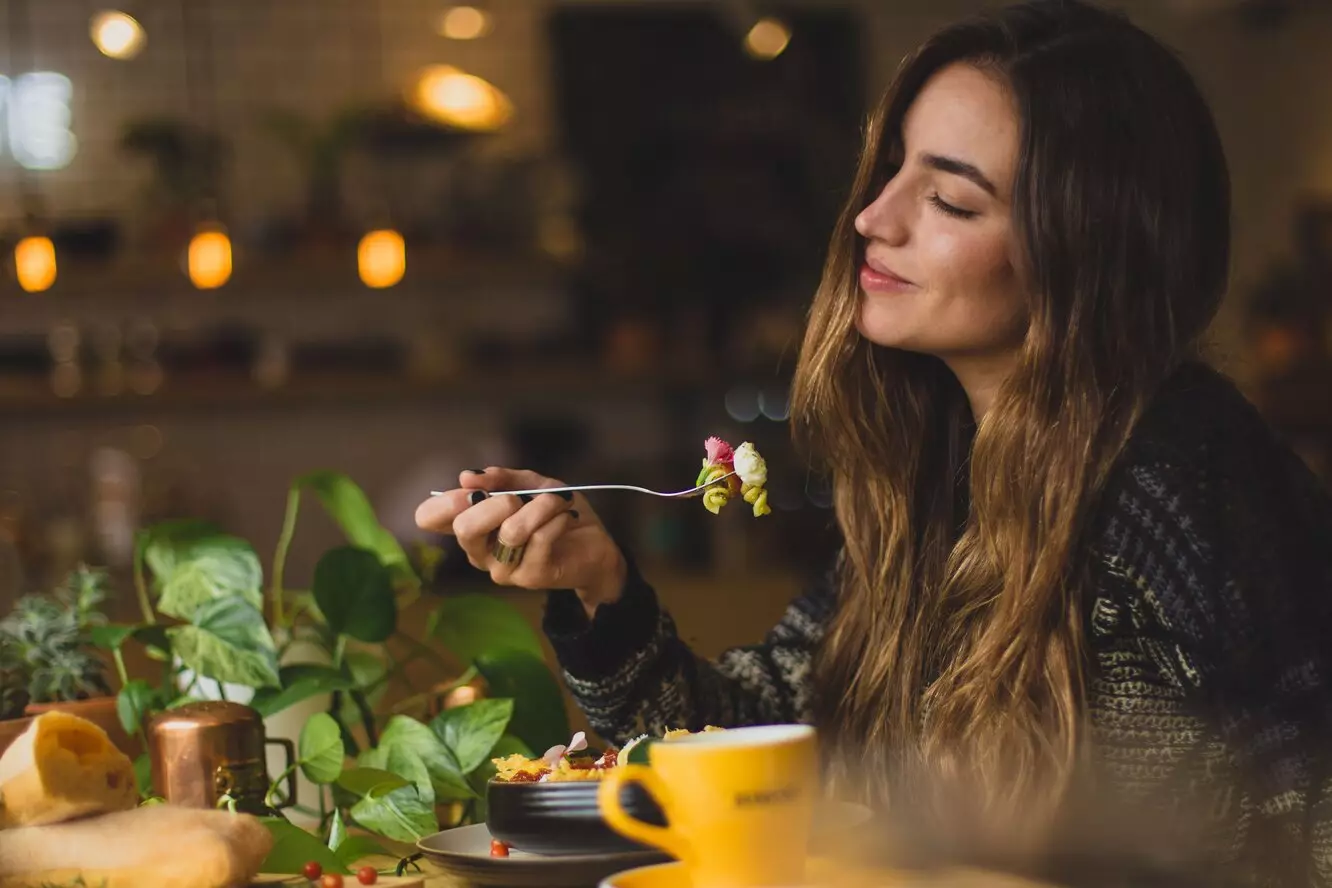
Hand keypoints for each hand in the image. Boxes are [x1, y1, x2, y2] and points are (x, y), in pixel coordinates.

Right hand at [414, 467, 626, 616]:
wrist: (595, 546)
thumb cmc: (556, 514)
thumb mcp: (531, 485)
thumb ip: (502, 478)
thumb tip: (467, 477)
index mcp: (471, 526)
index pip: (429, 518)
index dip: (444, 500)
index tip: (472, 489)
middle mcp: (479, 552)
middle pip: (464, 528)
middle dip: (496, 503)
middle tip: (519, 498)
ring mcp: (503, 569)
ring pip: (511, 531)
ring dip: (540, 506)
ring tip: (557, 501)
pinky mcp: (530, 577)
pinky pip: (540, 538)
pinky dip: (557, 518)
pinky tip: (567, 517)